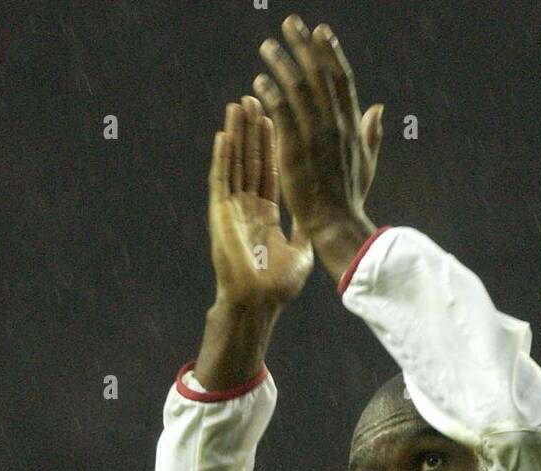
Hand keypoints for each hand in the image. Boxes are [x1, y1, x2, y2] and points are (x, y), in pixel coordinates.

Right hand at [208, 94, 313, 306]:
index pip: (270, 172)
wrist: (259, 302)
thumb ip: (305, 226)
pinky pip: (220, 179)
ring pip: (235, 163)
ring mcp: (232, 209)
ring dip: (237, 135)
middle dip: (253, 131)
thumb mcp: (301, 251)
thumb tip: (319, 213)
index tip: (276, 119)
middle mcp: (248, 208)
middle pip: (251, 161)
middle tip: (255, 99)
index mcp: (267, 215)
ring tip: (239, 105)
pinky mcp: (220, 213)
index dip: (272, 146)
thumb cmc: (279, 285)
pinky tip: (224, 134)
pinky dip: (222, 156)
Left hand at [252, 15, 382, 253]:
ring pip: (296, 87)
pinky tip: (259, 81)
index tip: (320, 30)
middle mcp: (335, 124)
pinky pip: (280, 112)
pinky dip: (269, 93)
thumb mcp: (368, 162)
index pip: (341, 79)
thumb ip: (372, 132)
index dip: (330, 52)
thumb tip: (379, 107)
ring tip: (266, 47)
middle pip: (318, 74)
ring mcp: (315, 135)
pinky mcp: (294, 149)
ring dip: (280, 63)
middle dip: (303, 45)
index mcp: (352, 125)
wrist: (337, 224)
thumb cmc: (351, 198)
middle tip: (289, 24)